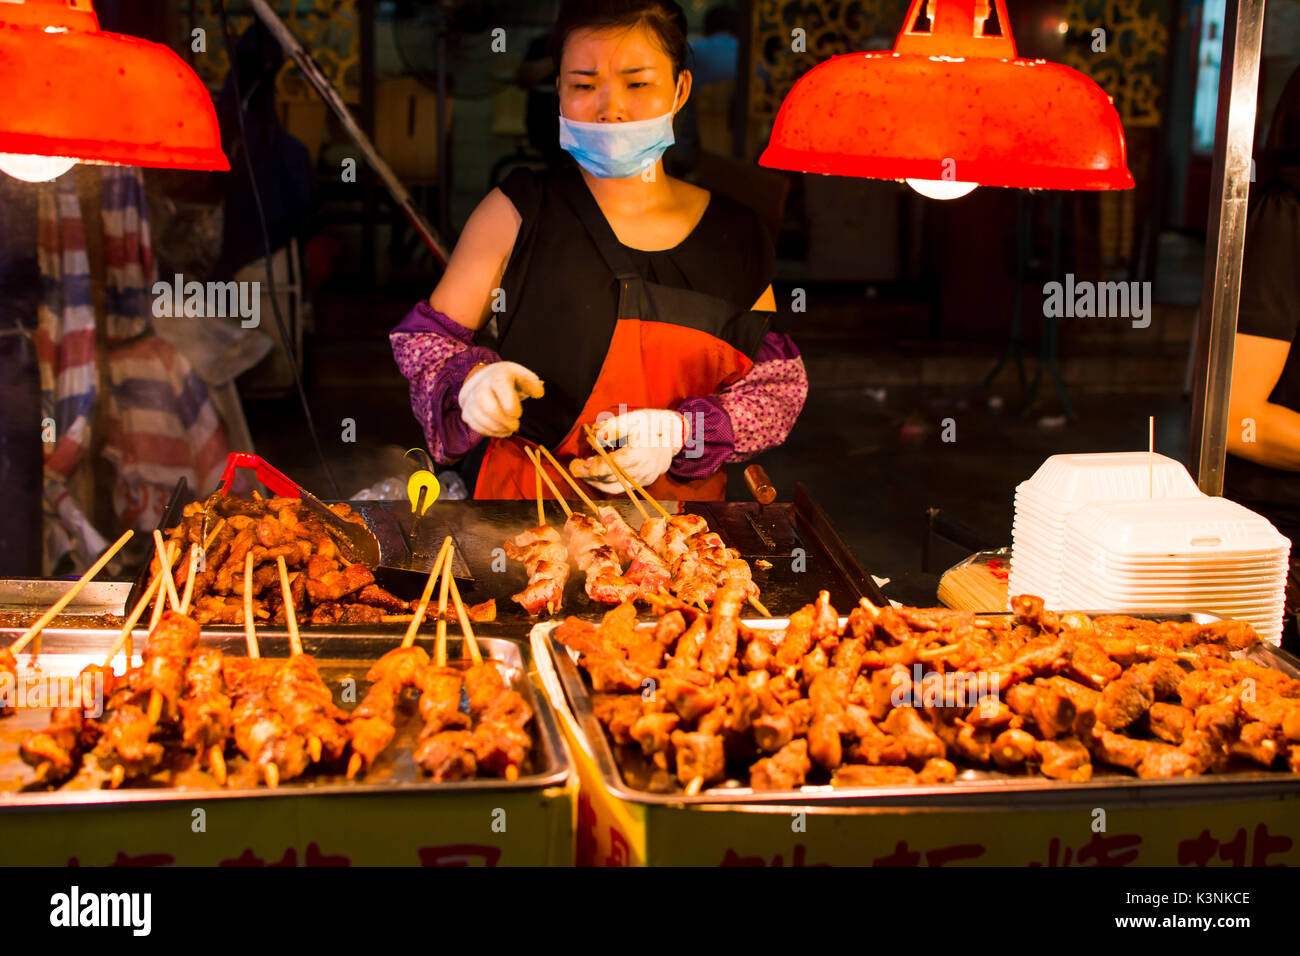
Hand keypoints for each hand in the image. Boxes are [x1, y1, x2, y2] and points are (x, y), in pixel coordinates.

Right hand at [458, 361, 544, 437]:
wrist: (484, 380)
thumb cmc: (508, 381)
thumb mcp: (522, 376)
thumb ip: (532, 384)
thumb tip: (538, 393)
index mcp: (497, 375)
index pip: (499, 385)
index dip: (509, 402)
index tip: (517, 414)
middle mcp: (480, 385)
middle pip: (484, 402)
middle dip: (501, 419)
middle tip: (515, 426)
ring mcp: (471, 399)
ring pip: (477, 416)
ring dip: (496, 428)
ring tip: (509, 429)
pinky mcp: (467, 412)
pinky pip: (474, 424)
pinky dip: (489, 432)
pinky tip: (501, 431)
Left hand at [571, 409, 687, 492]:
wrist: (673, 435)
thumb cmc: (650, 424)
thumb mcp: (631, 419)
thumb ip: (612, 427)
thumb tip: (593, 434)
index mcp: (638, 454)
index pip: (610, 466)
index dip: (592, 467)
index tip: (577, 463)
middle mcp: (641, 471)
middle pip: (609, 478)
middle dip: (588, 475)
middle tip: (574, 467)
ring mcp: (642, 479)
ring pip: (614, 488)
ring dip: (595, 483)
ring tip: (583, 473)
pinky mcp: (643, 483)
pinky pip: (622, 489)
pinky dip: (607, 485)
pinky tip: (596, 478)